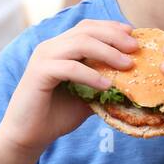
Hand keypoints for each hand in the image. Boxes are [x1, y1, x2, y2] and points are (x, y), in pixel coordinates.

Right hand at [0, 19, 139, 158]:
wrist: (28, 136)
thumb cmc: (57, 116)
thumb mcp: (88, 96)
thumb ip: (105, 83)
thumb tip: (135, 81)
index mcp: (61, 47)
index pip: (88, 27)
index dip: (112, 27)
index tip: (134, 35)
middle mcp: (51, 46)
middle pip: (87, 30)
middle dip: (114, 36)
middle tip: (135, 48)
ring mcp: (43, 57)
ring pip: (80, 44)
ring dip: (107, 53)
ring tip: (127, 66)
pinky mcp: (39, 73)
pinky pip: (70, 67)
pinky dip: (91, 75)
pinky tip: (107, 86)